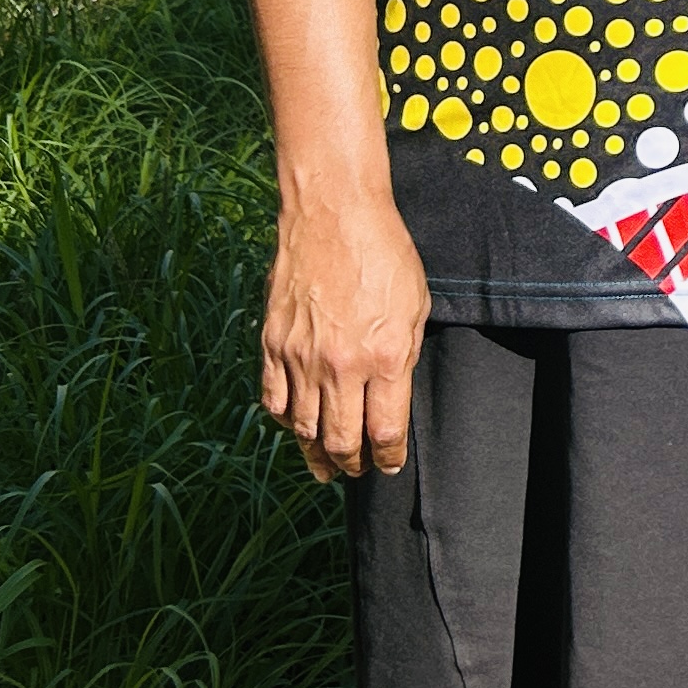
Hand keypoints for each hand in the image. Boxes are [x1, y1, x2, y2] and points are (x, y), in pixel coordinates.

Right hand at [262, 188, 429, 480]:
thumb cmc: (383, 253)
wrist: (333, 215)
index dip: (387, 457)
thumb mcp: (415, 306)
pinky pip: (274, 399)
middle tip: (354, 471)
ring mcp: (301, 357)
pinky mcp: (273, 344)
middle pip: (341, 439)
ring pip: (304, 427)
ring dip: (315, 452)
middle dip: (351, 463)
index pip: (384, 431)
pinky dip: (284, 420)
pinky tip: (295, 427)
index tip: (389, 464)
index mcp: (384, 358)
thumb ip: (403, 356)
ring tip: (324, 465)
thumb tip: (392, 395)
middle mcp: (341, 366)